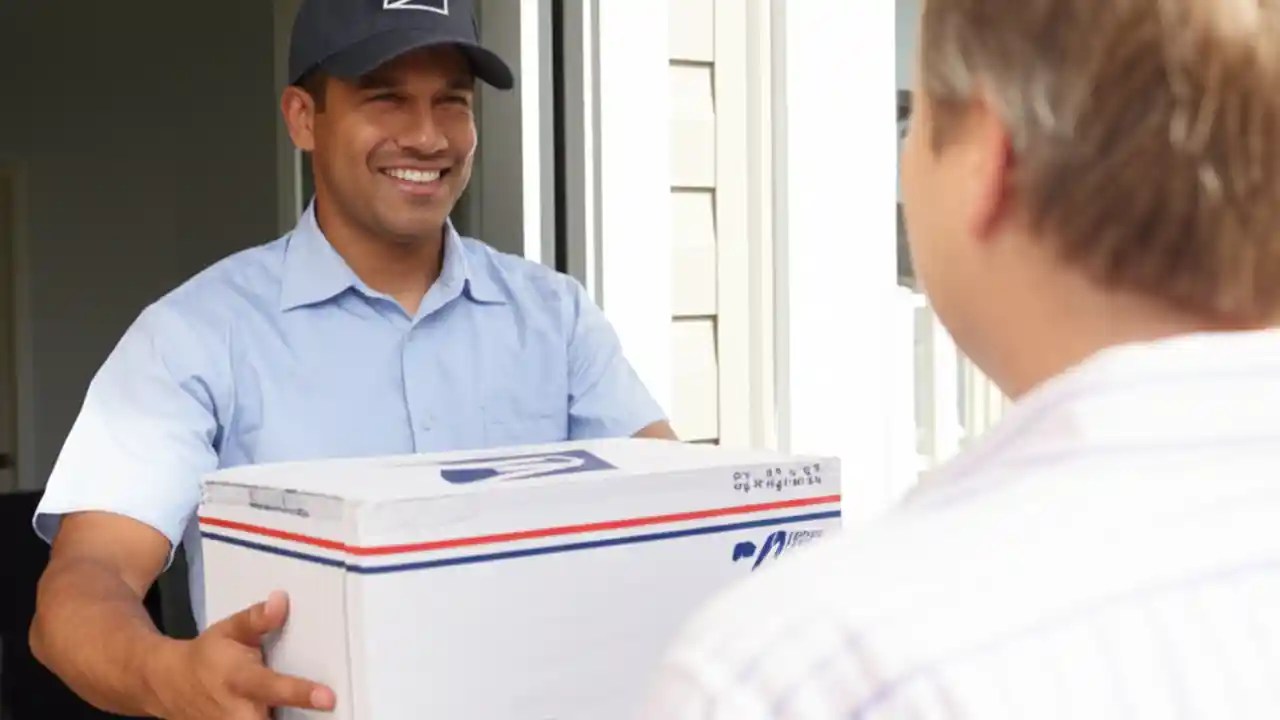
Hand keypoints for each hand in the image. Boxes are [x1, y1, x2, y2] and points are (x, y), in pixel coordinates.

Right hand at [146, 591, 335, 719]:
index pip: (272, 688)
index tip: (328, 698)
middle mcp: (238, 714)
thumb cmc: (209, 655)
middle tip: (342, 713)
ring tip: (333, 716)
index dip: (300, 693)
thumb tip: (281, 601)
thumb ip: (257, 619)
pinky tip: (306, 716)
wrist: (170, 685)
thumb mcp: (229, 631)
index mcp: (239, 681)